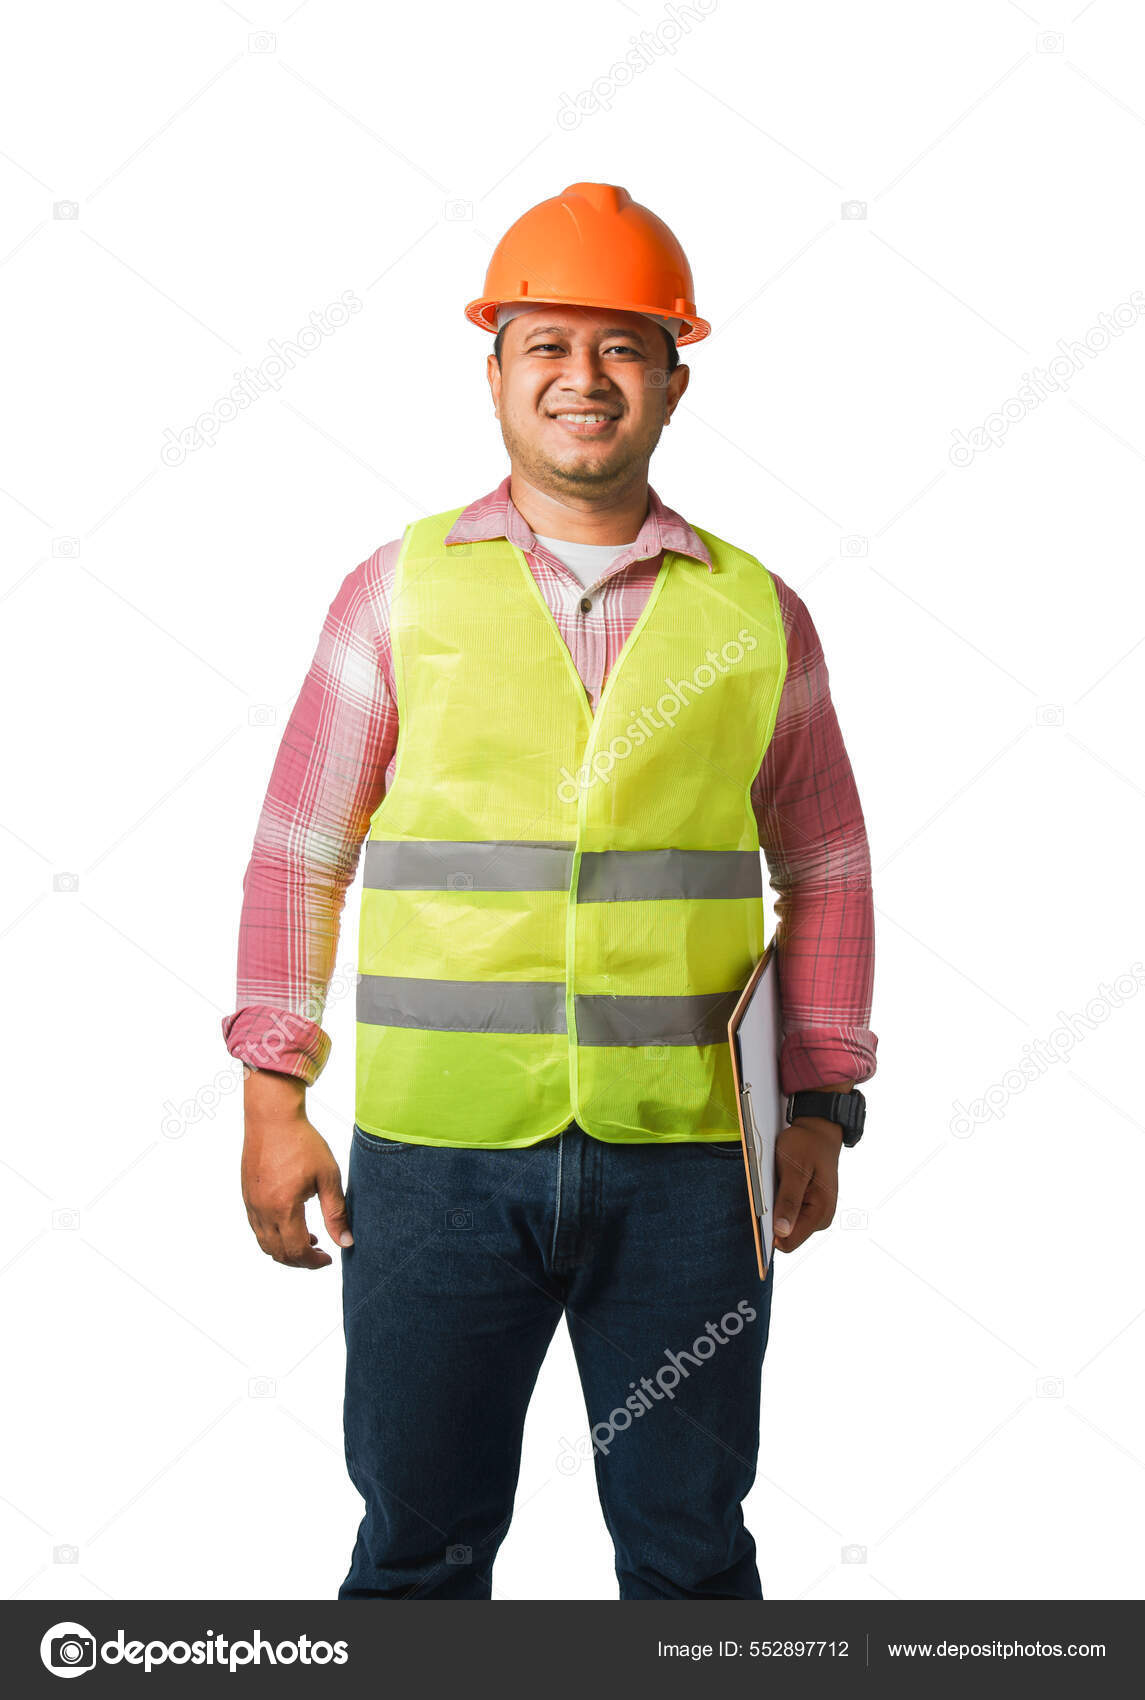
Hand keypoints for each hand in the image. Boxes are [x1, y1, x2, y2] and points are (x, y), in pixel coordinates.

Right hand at [241, 1100, 351, 1269]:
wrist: (272, 1119)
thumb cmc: (302, 1143)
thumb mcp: (328, 1176)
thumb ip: (336, 1213)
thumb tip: (346, 1242)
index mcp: (284, 1208)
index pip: (297, 1251)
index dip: (314, 1261)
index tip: (329, 1258)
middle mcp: (262, 1211)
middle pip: (278, 1253)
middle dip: (300, 1260)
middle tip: (320, 1252)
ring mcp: (251, 1204)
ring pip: (265, 1243)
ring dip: (285, 1249)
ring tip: (308, 1239)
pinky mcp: (247, 1196)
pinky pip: (257, 1228)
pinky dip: (273, 1235)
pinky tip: (290, 1223)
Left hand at [772, 1116, 842, 1253]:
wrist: (818, 1131)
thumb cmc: (807, 1146)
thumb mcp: (794, 1170)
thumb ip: (788, 1201)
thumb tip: (781, 1232)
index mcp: (819, 1213)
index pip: (788, 1242)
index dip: (769, 1232)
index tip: (758, 1213)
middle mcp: (820, 1218)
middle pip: (785, 1235)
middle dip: (772, 1216)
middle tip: (771, 1189)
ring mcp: (815, 1213)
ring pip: (785, 1224)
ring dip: (775, 1207)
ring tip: (779, 1182)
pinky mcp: (809, 1206)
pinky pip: (788, 1213)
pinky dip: (779, 1201)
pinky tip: (781, 1184)